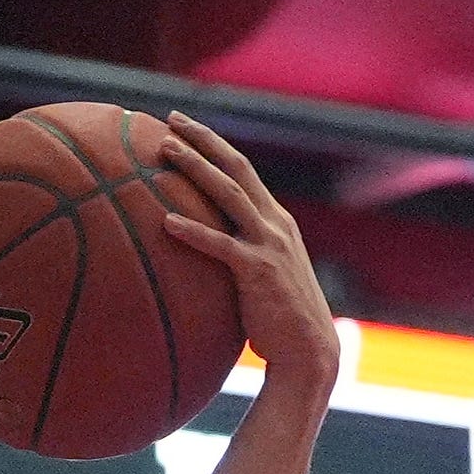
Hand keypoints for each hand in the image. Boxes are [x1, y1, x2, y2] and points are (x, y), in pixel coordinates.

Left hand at [156, 114, 339, 393]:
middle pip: (236, 168)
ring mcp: (268, 245)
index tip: (187, 129)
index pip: (243, 171)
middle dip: (203, 140)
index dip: (214, 146)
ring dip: (195, 168)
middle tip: (171, 120)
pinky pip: (220, 245)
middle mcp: (275, 224)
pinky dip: (193, 231)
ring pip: (228, 193)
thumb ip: (244, 258)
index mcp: (277, 221)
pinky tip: (166, 222)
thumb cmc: (281, 324)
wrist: (309, 353)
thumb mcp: (266, 279)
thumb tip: (210, 257)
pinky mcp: (258, 271)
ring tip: (165, 150)